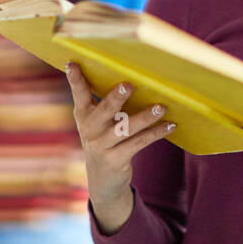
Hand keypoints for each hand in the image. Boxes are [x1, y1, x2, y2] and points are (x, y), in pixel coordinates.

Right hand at [65, 62, 174, 233]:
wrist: (102, 180)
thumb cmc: (104, 139)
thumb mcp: (97, 123)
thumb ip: (106, 103)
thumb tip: (131, 77)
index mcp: (83, 115)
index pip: (78, 93)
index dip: (75, 79)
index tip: (72, 63)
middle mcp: (89, 129)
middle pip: (104, 110)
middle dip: (116, 98)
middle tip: (129, 85)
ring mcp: (101, 146)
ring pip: (126, 128)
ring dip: (146, 117)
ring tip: (162, 107)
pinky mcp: (116, 160)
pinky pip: (139, 143)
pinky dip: (156, 133)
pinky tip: (170, 125)